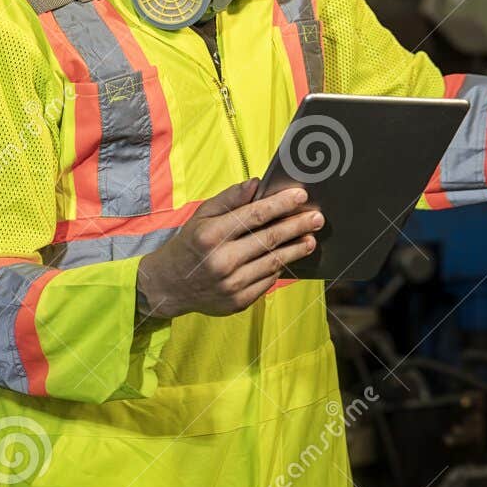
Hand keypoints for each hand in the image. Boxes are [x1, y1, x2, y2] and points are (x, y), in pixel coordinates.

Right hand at [136, 178, 321, 317]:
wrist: (168, 286)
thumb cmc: (190, 244)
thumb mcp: (201, 216)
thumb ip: (229, 199)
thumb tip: (257, 183)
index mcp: (210, 235)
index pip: (254, 215)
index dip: (280, 204)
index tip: (301, 195)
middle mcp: (221, 261)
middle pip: (269, 239)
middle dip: (297, 226)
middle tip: (317, 217)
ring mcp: (230, 285)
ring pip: (273, 262)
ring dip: (296, 249)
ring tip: (311, 238)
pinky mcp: (237, 302)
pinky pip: (267, 281)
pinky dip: (279, 267)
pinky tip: (288, 256)